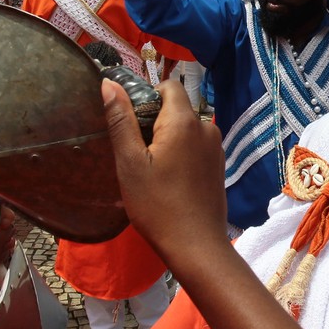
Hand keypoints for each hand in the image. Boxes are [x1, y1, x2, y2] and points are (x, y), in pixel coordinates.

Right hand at [102, 79, 226, 259]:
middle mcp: (206, 127)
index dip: (147, 96)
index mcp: (185, 121)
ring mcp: (216, 147)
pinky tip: (169, 178)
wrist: (195, 245)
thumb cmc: (156, 204)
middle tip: (136, 152)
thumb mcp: (130, 162)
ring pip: (186, 128)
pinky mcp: (219, 165)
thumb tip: (110, 83)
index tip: (131, 123)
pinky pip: (195, 145)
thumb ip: (121, 120)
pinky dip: (181, 152)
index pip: (168, 86)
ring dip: (167, 138)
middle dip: (155, 121)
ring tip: (151, 168)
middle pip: (176, 107)